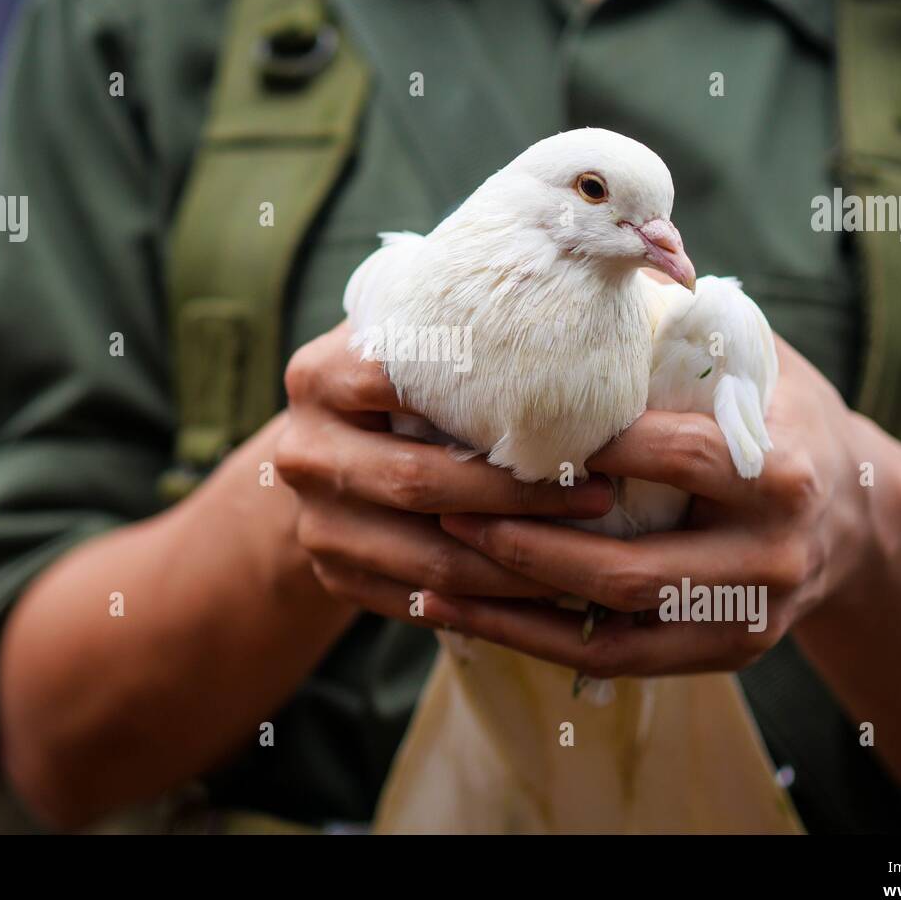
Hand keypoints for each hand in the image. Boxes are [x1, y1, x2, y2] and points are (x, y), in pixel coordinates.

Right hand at [275, 323, 616, 618]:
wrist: (328, 453)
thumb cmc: (402, 383)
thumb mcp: (410, 337)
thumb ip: (461, 321)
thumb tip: (584, 293)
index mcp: (320, 375)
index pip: (401, 384)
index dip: (487, 405)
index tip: (571, 416)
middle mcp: (303, 450)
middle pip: (419, 481)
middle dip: (517, 495)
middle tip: (597, 494)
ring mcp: (314, 522)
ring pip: (428, 557)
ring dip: (517, 564)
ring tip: (589, 555)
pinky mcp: (333, 577)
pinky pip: (423, 604)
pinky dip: (491, 606)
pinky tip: (548, 595)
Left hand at [425, 337, 896, 678]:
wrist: (855, 520)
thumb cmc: (782, 419)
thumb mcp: (758, 362)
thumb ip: (686, 327)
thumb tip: (597, 257)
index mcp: (781, 471)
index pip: (674, 457)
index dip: (589, 446)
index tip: (503, 425)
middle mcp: (771, 557)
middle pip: (629, 566)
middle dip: (526, 541)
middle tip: (446, 505)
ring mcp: (747, 620)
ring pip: (612, 628)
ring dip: (513, 603)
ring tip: (433, 572)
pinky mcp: (721, 655)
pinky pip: (614, 660)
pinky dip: (535, 641)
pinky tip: (468, 616)